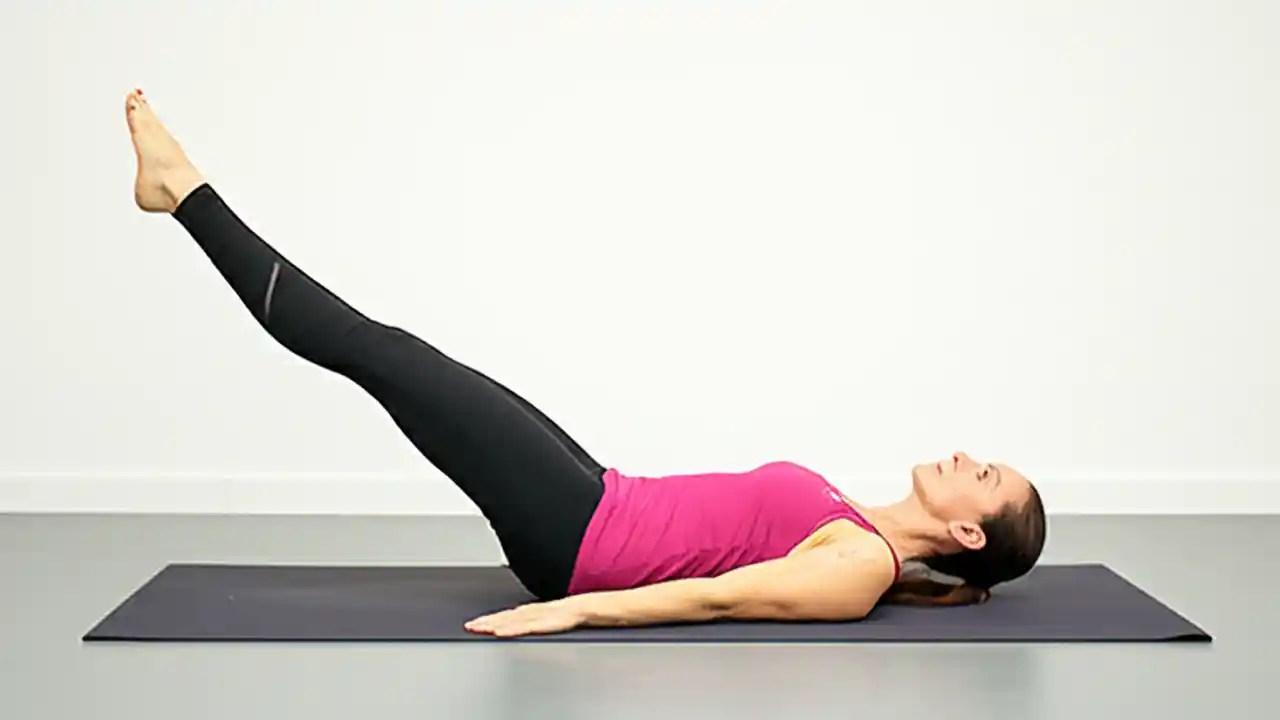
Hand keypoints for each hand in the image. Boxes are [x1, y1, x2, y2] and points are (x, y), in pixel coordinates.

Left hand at [464, 598, 585, 637]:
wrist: (579, 609)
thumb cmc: (562, 615)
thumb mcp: (542, 618)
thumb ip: (528, 622)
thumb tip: (516, 627)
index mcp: (525, 612)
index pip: (502, 616)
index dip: (487, 619)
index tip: (473, 623)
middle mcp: (526, 613)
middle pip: (501, 617)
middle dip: (484, 622)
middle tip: (469, 626)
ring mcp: (532, 617)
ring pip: (508, 621)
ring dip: (492, 624)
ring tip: (479, 628)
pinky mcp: (540, 623)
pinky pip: (522, 627)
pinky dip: (510, 629)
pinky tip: (500, 632)